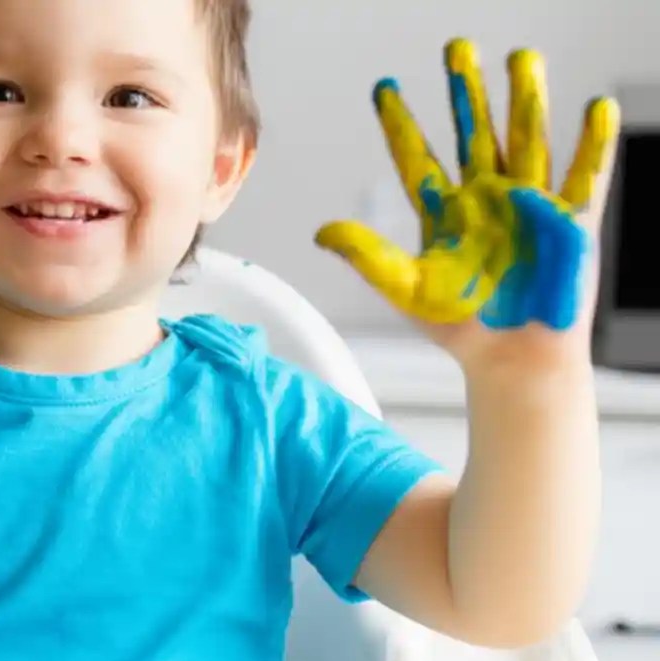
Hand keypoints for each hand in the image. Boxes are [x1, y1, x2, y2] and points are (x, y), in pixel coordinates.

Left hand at [315, 39, 619, 368]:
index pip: (417, 156)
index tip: (382, 88)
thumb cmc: (460, 326)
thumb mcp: (406, 287)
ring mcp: (529, 204)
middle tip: (457, 47)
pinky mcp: (570, 221)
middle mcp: (486, 197)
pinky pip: (584, 174)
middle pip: (475, 132)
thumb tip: (321, 232)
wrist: (510, 359)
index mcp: (443, 210)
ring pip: (528, 139)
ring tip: (522, 57)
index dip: (400, 123)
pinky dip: (592, 143)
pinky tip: (595, 106)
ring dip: (526, 99)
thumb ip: (368, 256)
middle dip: (467, 91)